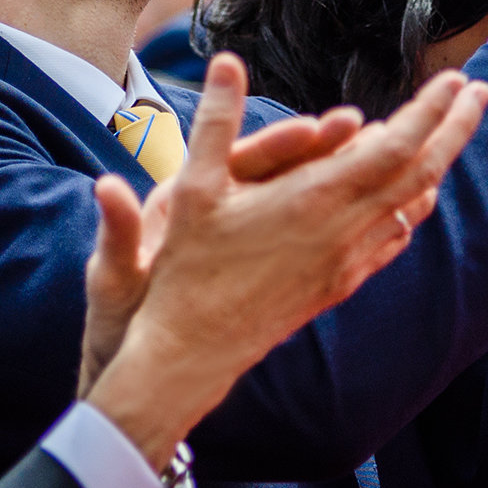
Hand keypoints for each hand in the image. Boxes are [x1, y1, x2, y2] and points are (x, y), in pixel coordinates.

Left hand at [77, 101, 365, 395]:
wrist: (135, 358)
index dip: (274, 145)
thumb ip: (118, 235)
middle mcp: (215, 207)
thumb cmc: (121, 319)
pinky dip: (332, 218)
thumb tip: (107, 187)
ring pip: (294, 196)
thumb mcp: (115, 280)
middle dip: (317, 149)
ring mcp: (241, 230)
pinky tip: (374, 211)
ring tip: (380, 157)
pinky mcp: (258, 255)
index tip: (311, 129)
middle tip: (361, 129)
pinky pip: (300, 230)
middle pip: (274, 169)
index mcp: (184, 201)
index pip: (233, 162)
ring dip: (332, 178)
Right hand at [84, 54, 487, 472]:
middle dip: (455, 128)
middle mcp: (342, 229)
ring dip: (436, 165)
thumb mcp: (192, 185)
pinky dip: (411, 207)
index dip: (431, 110)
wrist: (196, 347)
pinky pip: (392, 238)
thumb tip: (227, 62)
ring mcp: (347, 260)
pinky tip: (412, 197)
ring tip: (451, 133)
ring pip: (411, 207)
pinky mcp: (341, 282)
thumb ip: (217, 120)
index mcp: (314, 198)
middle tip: (480, 93)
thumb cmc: (189, 265)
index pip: (395, 146)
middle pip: (421, 173)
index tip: (456, 79)